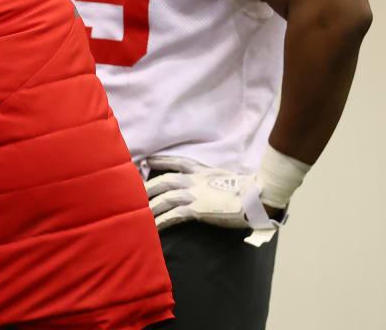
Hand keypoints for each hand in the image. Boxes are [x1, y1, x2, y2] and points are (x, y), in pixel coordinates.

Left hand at [145, 156, 277, 244]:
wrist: (256, 196)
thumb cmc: (247, 188)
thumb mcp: (226, 176)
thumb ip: (212, 178)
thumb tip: (211, 184)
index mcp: (201, 171)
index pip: (176, 162)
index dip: (161, 161)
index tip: (147, 161)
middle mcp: (193, 180)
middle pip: (163, 181)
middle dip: (147, 186)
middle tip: (133, 192)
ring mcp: (193, 194)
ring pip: (163, 198)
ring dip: (150, 206)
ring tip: (137, 212)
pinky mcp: (196, 209)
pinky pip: (172, 215)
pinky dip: (161, 221)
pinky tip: (153, 227)